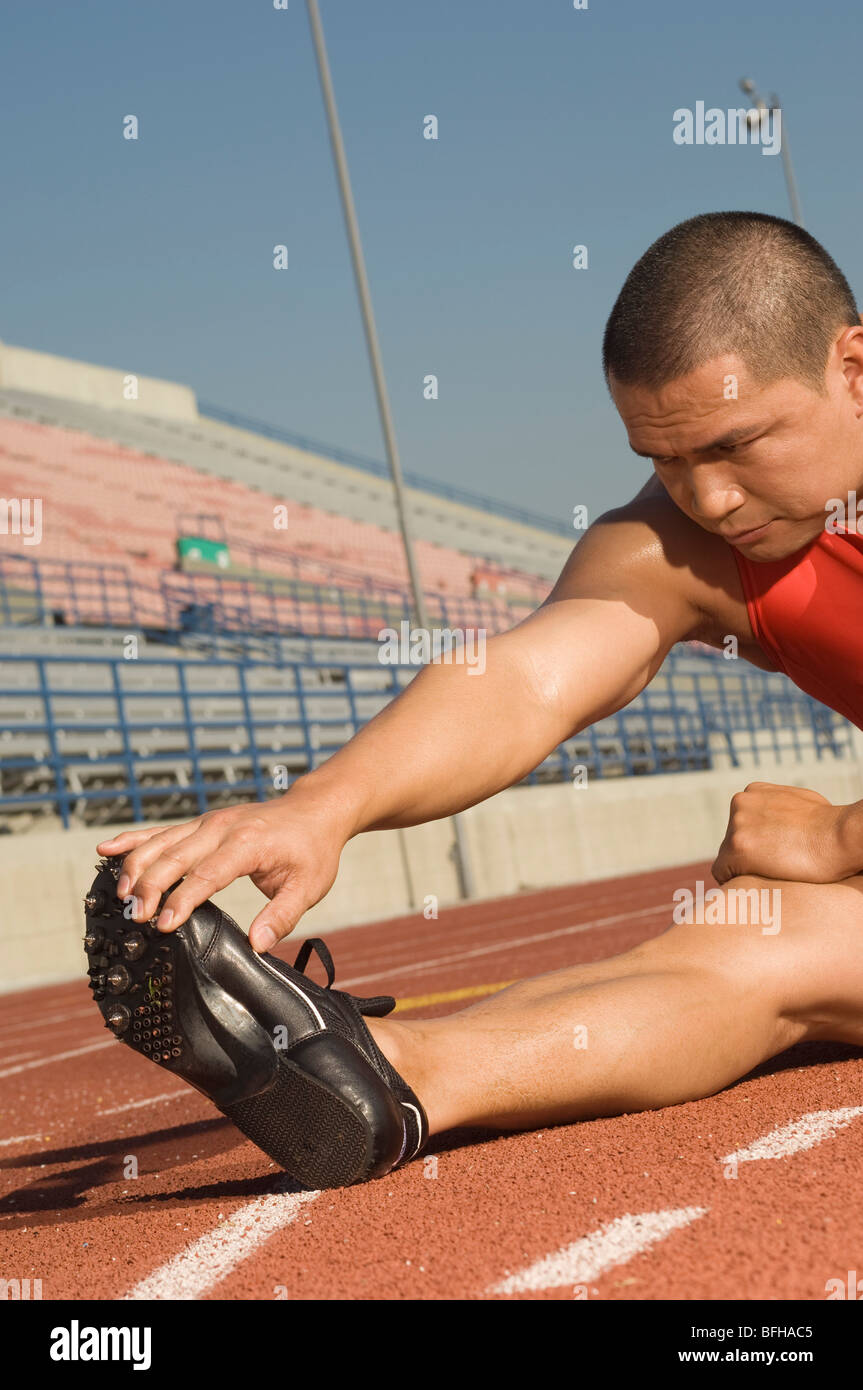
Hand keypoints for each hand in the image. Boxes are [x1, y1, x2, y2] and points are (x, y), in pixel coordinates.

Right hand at [96, 791, 348, 951]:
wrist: (315, 810)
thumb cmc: (311, 849)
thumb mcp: (309, 887)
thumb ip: (282, 916)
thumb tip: (258, 945)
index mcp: (246, 843)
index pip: (207, 874)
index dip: (182, 900)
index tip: (163, 925)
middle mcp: (221, 828)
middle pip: (174, 856)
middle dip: (150, 886)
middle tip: (135, 917)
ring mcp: (207, 822)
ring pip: (161, 842)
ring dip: (136, 867)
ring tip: (120, 896)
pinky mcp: (201, 823)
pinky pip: (161, 830)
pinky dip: (133, 839)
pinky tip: (107, 849)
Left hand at [711, 782, 854, 884]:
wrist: (840, 835)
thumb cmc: (829, 824)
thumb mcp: (799, 802)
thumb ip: (778, 808)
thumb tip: (776, 820)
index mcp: (753, 792)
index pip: (739, 826)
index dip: (754, 846)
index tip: (769, 859)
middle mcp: (740, 804)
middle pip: (730, 840)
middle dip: (748, 856)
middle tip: (771, 871)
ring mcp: (736, 826)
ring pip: (726, 857)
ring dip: (743, 869)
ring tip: (770, 878)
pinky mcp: (737, 849)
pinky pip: (722, 873)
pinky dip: (735, 881)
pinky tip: (756, 887)